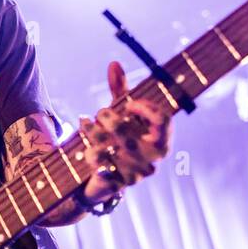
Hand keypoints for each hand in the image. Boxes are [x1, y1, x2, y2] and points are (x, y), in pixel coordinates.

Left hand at [76, 61, 173, 203]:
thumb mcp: (122, 115)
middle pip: (126, 130)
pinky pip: (97, 161)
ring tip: (84, 123)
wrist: (104, 178)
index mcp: (162, 141)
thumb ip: (121, 90)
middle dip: (107, 116)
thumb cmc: (118, 139)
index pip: (163, 120)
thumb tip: (114, 64)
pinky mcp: (117, 184)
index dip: (144, 107)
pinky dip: (88, 150)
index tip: (129, 104)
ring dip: (91, 130)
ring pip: (106, 145)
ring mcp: (136, 174)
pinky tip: (85, 146)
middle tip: (100, 113)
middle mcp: (152, 159)